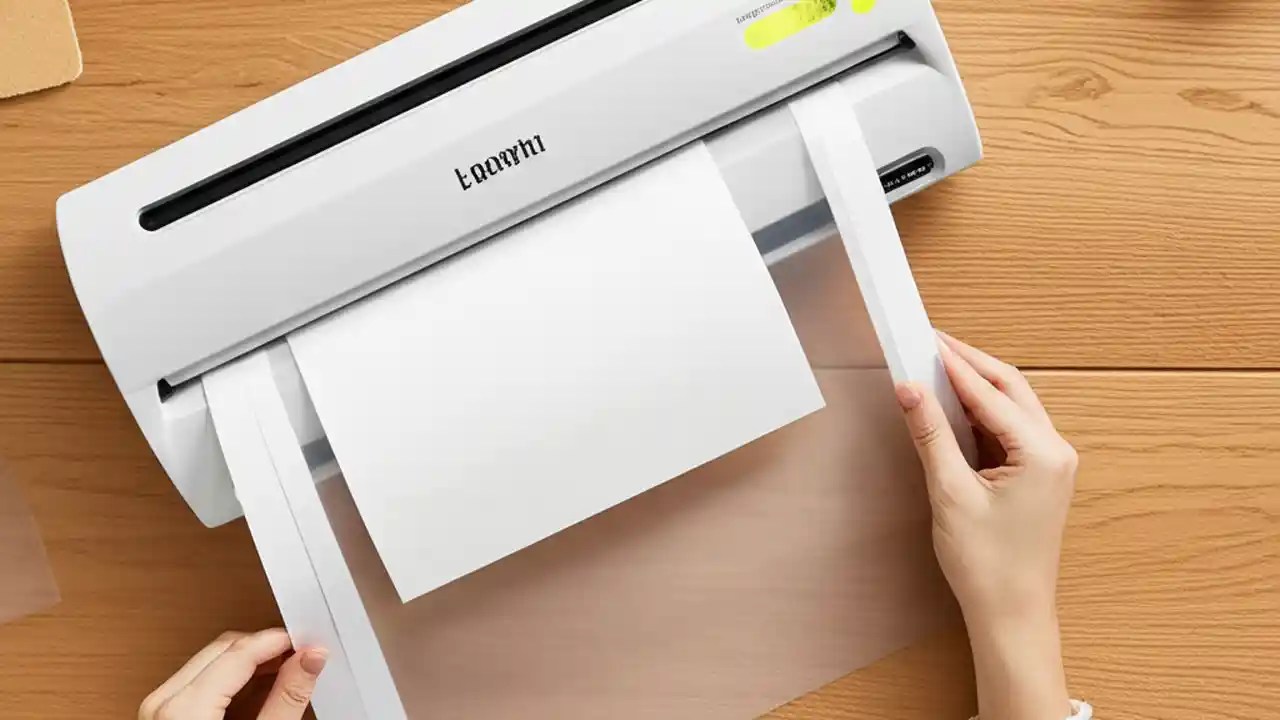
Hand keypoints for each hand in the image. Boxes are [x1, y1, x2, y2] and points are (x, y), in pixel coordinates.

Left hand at [139, 629, 326, 719]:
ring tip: (283, 669)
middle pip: (226, 647)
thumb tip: (311, 659)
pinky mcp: (160, 710)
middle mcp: (164, 700)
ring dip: (249, 658)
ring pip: (212, 657)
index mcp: (184, 707)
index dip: (281, 640)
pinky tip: (255, 682)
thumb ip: (287, 699)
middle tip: (301, 653)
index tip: (309, 641)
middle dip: (267, 646)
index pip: (241, 651)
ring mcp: (157, 704)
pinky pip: (198, 675)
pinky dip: (230, 673)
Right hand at [896, 332, 1075, 719]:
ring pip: (1011, 404)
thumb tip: (910, 389)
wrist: (1011, 613)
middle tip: (930, 342)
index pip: (990, 393)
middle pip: (1009, 388)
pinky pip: (1009, 427)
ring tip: (937, 365)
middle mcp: (1056, 450)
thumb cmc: (987, 564)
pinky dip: (981, 410)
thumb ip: (930, 435)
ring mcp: (1050, 462)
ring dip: (975, 384)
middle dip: (969, 363)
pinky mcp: (1038, 473)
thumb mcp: (950, 494)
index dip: (953, 365)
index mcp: (1043, 453)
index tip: (923, 341)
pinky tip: (953, 403)